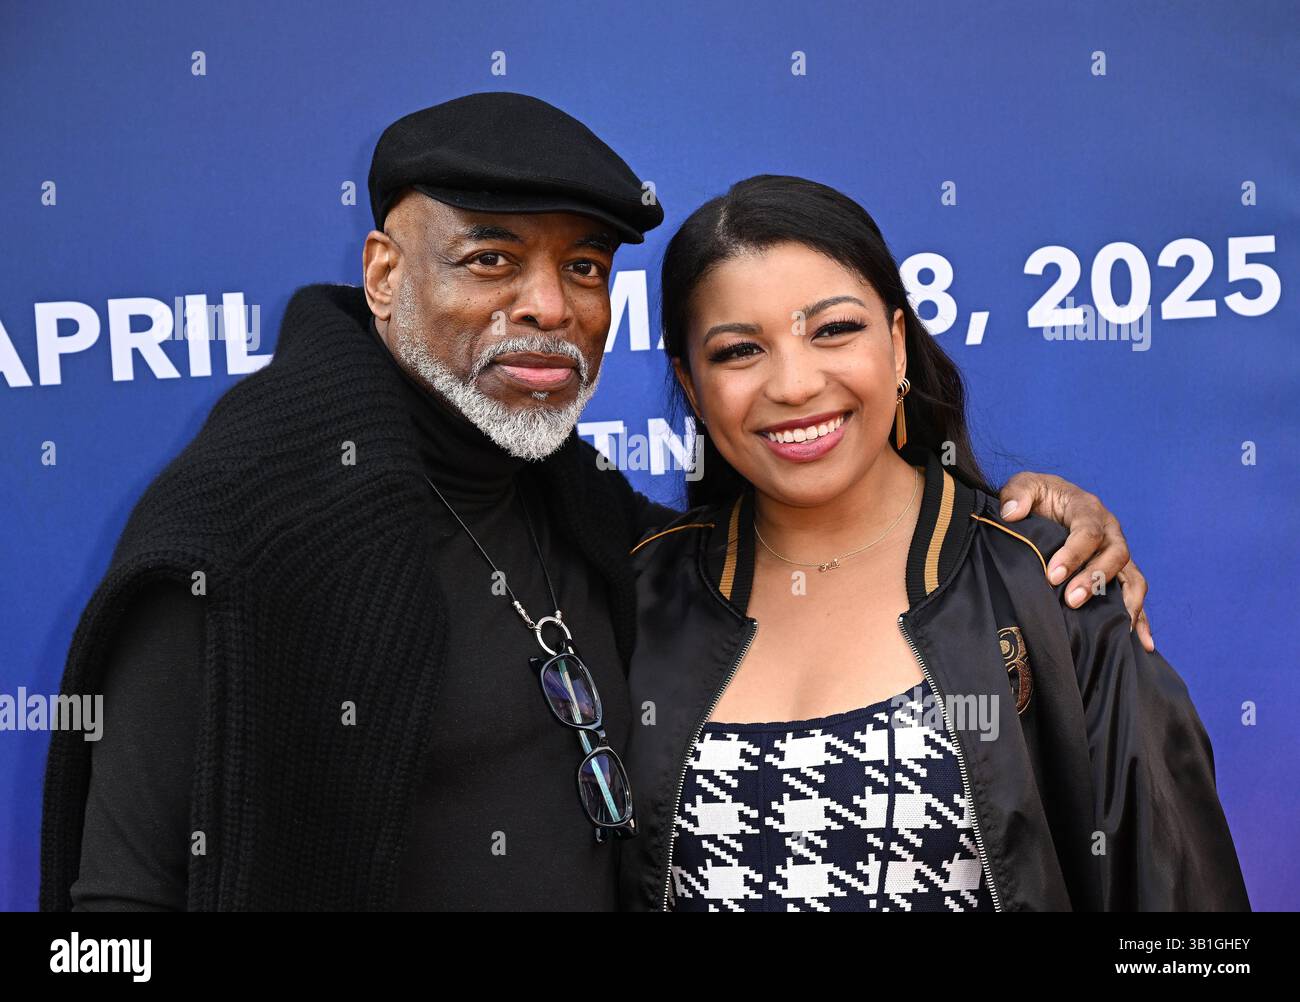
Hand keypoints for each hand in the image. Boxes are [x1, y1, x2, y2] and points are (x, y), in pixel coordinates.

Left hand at [998, 472, 1154, 651]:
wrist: (1048, 503)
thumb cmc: (1037, 496)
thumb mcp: (1024, 485)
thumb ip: (1016, 494)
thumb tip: (1012, 513)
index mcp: (1087, 509)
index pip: (1088, 531)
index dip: (1074, 554)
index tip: (1052, 575)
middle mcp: (1110, 531)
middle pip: (1115, 555)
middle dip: (1095, 579)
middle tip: (1071, 600)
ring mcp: (1117, 553)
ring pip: (1132, 577)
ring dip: (1125, 603)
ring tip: (1115, 628)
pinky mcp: (1118, 573)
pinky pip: (1135, 595)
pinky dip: (1142, 619)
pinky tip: (1143, 643)